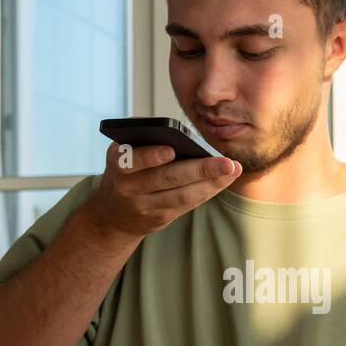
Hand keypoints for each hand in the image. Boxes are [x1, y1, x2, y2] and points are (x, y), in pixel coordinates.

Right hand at [83, 142, 240, 241]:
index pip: (132, 160)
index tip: (170, 150)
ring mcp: (144, 206)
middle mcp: (128, 187)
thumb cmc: (126, 171)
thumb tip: (171, 126)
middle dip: (199, 170)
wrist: (112, 214)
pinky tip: (225, 180)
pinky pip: (187, 204)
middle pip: (167, 179)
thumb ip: (142, 137)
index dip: (150, 156)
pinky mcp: (160, 218)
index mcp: (118, 163)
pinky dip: (207, 191)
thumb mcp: (122, 152)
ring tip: (232, 170)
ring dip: (211, 183)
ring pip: (181, 195)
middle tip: (226, 162)